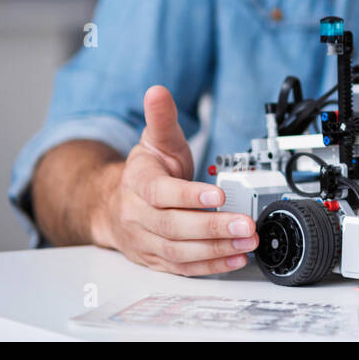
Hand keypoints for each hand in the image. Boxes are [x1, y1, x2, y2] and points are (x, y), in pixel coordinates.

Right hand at [90, 85, 257, 275]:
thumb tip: (157, 91)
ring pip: (179, 251)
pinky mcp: (156, 259)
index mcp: (139, 184)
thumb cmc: (144, 171)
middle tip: (245, 225)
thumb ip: (160, 118)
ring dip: (216, 249)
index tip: (218, 196)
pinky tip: (234, 259)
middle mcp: (138, 216)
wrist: (111, 204)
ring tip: (247, 242)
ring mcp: (145, 241)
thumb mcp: (154, 140)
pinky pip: (182, 267)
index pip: (162, 193)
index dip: (189, 196)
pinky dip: (210, 266)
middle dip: (213, 228)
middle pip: (174, 227)